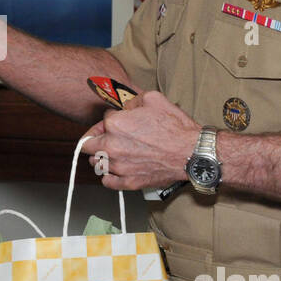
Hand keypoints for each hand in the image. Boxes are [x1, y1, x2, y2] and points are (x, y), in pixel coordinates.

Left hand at [80, 90, 199, 190]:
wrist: (192, 153)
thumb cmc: (175, 127)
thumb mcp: (153, 99)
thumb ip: (131, 101)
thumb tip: (124, 107)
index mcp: (115, 124)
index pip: (101, 121)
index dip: (110, 119)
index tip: (118, 122)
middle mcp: (112, 147)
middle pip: (88, 145)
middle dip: (97, 139)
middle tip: (108, 138)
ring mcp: (119, 166)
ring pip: (96, 164)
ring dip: (102, 158)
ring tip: (114, 154)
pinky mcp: (128, 182)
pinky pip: (107, 181)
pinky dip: (109, 176)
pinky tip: (117, 170)